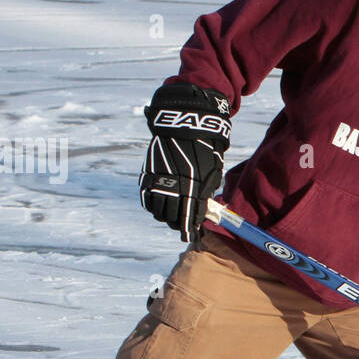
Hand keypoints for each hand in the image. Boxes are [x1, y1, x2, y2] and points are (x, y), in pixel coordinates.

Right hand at [140, 83, 231, 242]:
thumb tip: (201, 212)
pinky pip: (147, 197)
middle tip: (182, 226)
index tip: (192, 235)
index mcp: (192, 187)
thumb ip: (205, 194)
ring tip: (172, 217)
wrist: (185, 123)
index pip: (189, 217)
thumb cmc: (205, 148)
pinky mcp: (148, 173)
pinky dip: (152, 205)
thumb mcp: (212, 172)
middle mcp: (173, 185)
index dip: (190, 229)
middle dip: (178, 224)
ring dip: (165, 216)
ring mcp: (158, 179)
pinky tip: (160, 205)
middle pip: (171, 217)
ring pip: (157, 210)